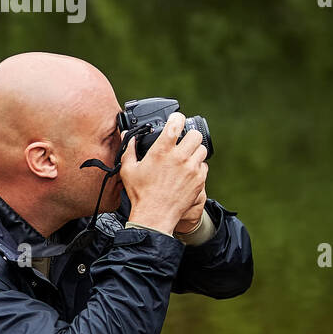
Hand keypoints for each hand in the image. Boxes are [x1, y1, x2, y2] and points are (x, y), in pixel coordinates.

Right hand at [118, 112, 208, 236]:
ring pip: (202, 149)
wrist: (155, 216)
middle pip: (195, 134)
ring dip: (195, 150)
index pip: (176, 123)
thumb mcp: (128, 169)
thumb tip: (128, 136)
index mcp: (161, 151)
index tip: (176, 119)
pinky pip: (204, 166)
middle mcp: (179, 157)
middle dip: (189, 135)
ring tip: (187, 156)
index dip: (177, 117)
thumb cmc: (141, 194)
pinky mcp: (199, 180)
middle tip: (183, 140)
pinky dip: (198, 166)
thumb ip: (129, 149)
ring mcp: (191, 169)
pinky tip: (189, 171)